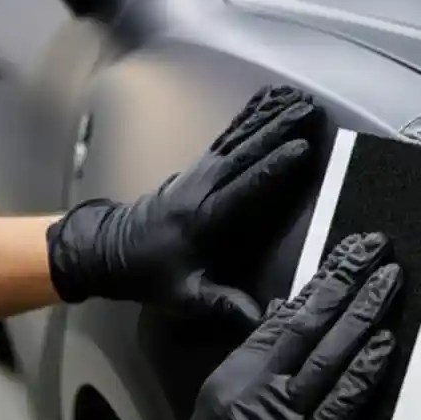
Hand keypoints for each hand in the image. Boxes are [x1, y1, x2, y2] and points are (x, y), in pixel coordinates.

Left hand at [47, 85, 320, 326]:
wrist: (110, 249)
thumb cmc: (153, 274)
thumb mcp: (185, 298)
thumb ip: (223, 306)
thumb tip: (263, 320)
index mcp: (206, 219)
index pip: (246, 189)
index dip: (274, 169)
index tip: (303, 150)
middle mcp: (204, 188)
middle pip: (247, 154)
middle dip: (280, 130)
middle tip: (310, 111)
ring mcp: (201, 173)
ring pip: (240, 139)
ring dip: (271, 118)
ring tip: (299, 100)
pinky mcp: (201, 165)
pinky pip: (230, 136)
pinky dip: (250, 115)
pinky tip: (268, 99)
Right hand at [109, 233, 402, 419]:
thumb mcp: (219, 411)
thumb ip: (253, 364)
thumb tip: (282, 315)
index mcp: (235, 376)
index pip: (286, 315)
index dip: (323, 280)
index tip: (349, 252)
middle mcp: (257, 389)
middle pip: (310, 323)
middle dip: (347, 280)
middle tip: (377, 246)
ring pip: (330, 355)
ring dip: (365, 314)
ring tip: (391, 279)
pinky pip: (341, 405)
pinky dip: (365, 372)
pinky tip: (385, 344)